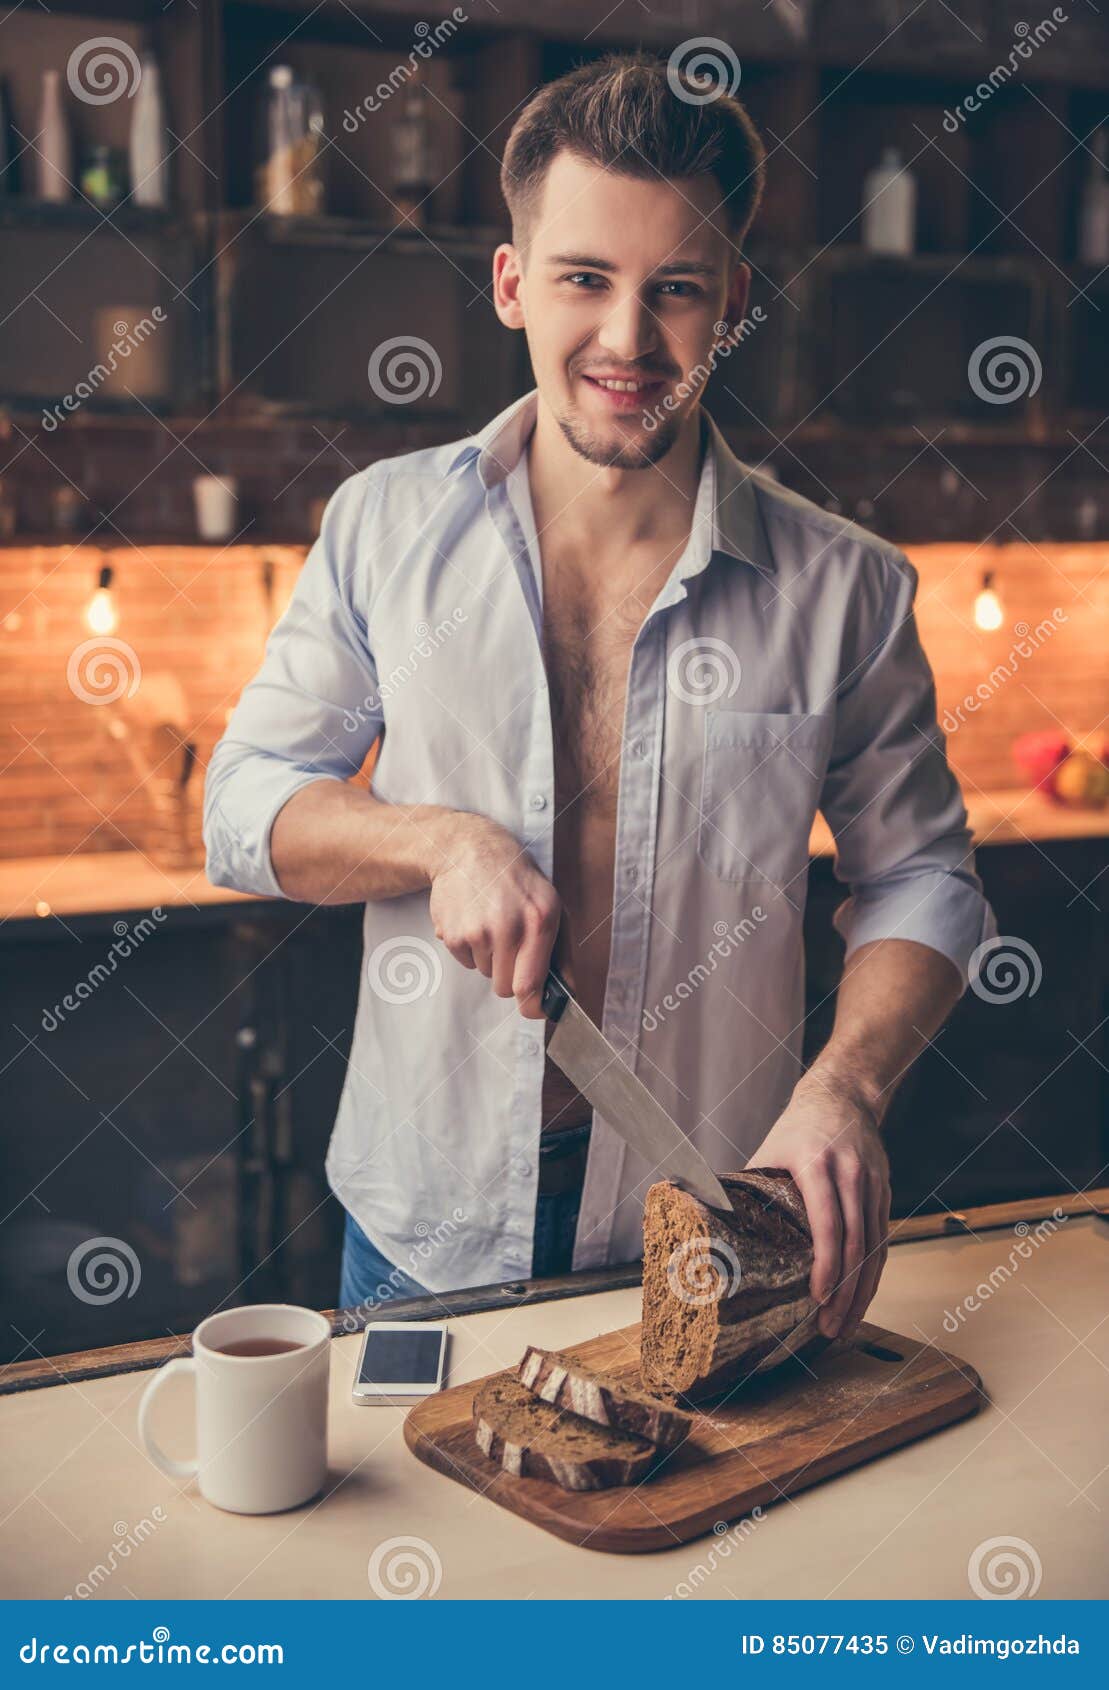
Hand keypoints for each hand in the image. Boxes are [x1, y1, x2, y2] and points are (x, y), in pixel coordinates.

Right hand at [427, 815, 559, 1017]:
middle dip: (510, 976)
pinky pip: (466, 962)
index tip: (536, 1009)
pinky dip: (471, 949)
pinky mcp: (453, 933)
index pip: (531, 986)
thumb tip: (565, 997)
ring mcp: (477, 931)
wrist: (471, 849)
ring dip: (491, 958)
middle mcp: (508, 927)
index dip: (534, 1007)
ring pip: (486, 974)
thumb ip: (561, 954)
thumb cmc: (518, 882)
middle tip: (511, 947)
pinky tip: (474, 920)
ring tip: (492, 923)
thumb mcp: (552, 906)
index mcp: (540, 921)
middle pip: (506, 988)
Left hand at [747, 1072, 890, 1340]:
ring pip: (875, 1248)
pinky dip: (873, 1274)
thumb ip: (749, 1188)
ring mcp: (873, 1186)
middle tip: (829, 1327)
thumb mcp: (770, 1151)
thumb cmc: (798, 1128)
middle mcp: (851, 1176)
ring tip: (843, 1326)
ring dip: (862, 1292)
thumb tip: (709, 1224)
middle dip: (845, 1291)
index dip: (826, 1262)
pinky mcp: (885, 1195)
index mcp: (817, 1165)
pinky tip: (860, 1298)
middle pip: (856, 1243)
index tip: (818, 1296)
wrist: (845, 1096)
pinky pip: (882, 1241)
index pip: (828, 1221)